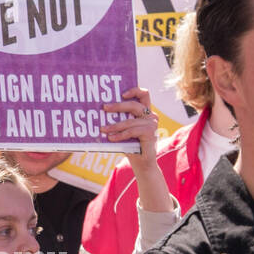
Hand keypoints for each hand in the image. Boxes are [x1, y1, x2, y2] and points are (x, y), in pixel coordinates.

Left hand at [101, 86, 172, 212]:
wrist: (141, 163)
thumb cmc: (131, 145)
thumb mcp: (124, 130)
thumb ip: (119, 119)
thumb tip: (101, 111)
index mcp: (145, 111)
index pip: (144, 94)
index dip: (134, 90)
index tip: (121, 93)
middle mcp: (151, 115)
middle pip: (135, 105)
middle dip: (118, 106)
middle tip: (104, 108)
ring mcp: (152, 124)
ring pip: (130, 120)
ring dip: (115, 125)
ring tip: (103, 129)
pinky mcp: (151, 133)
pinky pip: (132, 131)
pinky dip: (120, 134)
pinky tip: (111, 138)